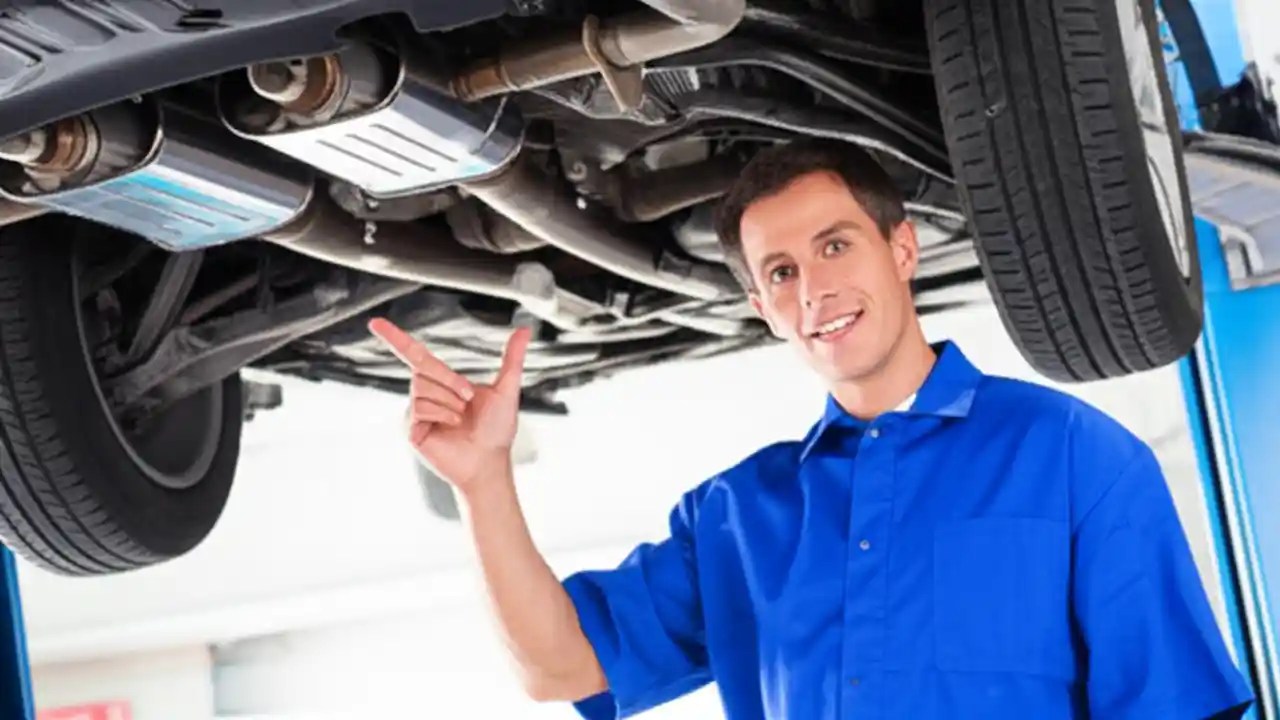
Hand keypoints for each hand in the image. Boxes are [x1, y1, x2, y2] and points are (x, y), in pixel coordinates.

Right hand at [368, 317, 531, 490]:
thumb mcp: (506, 388)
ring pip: (421, 387)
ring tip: (461, 417)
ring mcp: (416, 411)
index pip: (413, 353)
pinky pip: (419, 408)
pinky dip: (441, 413)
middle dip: (450, 379)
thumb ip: (512, 357)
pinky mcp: (412, 429)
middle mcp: (425, 393)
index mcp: (442, 380)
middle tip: (470, 397)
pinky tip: (451, 425)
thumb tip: (525, 329)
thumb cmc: (496, 429)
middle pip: (423, 367)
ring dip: (449, 400)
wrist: (489, 460)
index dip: (394, 337)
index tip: (375, 323)